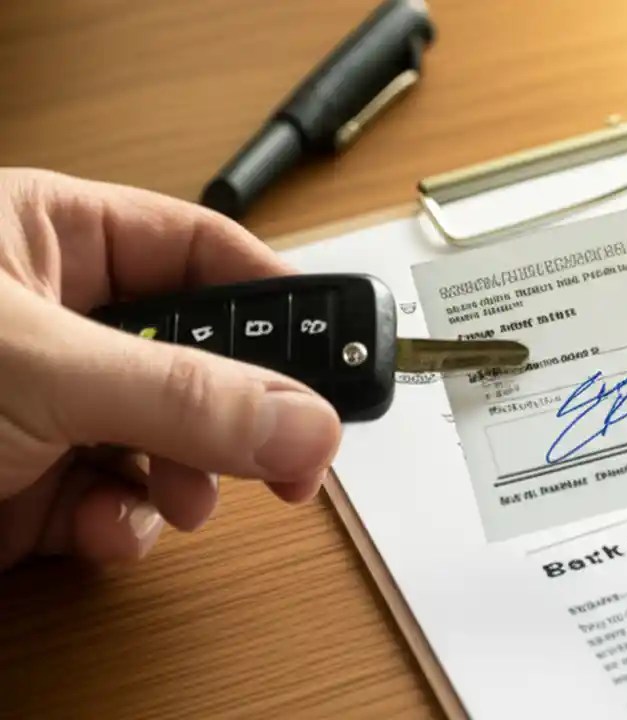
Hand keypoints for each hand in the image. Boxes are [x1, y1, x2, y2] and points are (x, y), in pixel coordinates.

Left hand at [0, 168, 341, 570]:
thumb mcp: (35, 368)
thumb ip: (180, 395)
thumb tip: (303, 421)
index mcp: (52, 240)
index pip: (202, 250)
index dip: (275, 297)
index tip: (333, 353)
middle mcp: (57, 323)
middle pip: (200, 357)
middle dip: (235, 411)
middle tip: (292, 446)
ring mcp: (46, 410)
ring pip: (170, 441)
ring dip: (185, 479)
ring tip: (181, 495)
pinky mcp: (28, 488)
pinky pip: (120, 504)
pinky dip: (124, 527)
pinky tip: (102, 530)